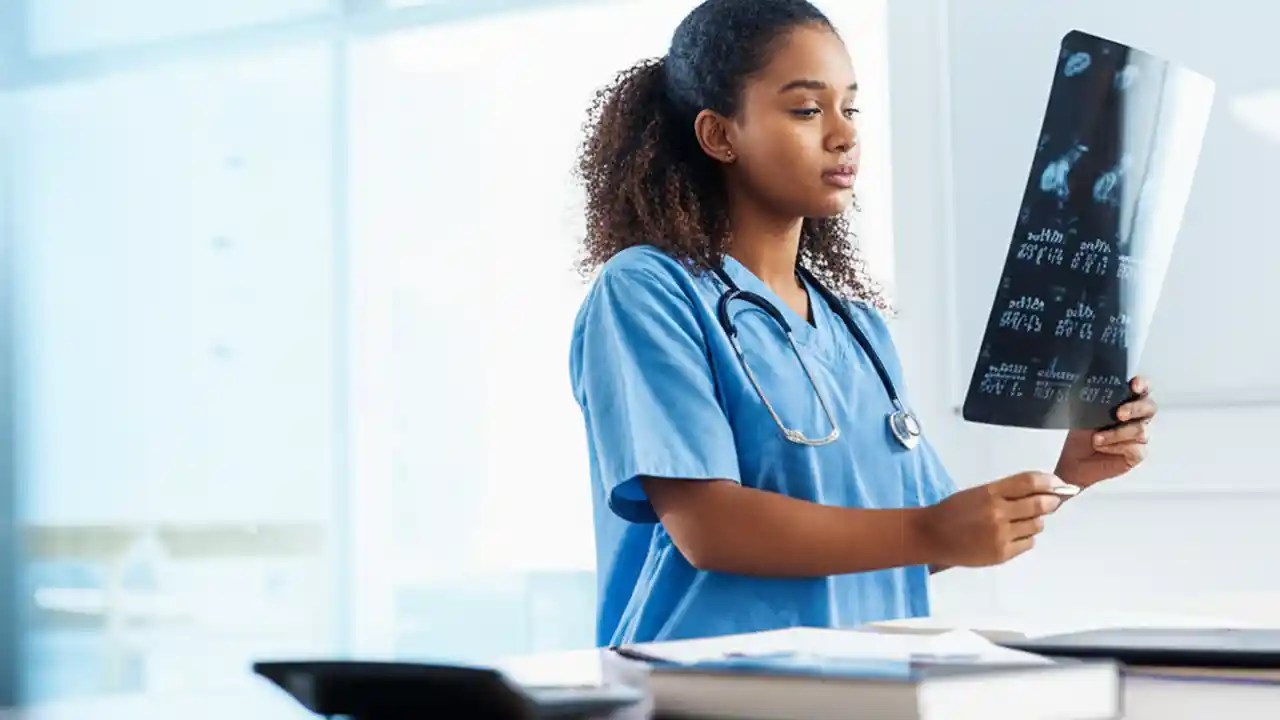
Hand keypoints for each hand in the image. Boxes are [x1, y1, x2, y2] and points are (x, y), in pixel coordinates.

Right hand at [916, 471, 1063, 567]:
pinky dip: (1025, 537)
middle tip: (1053, 501)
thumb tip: (1042, 492)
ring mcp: (1001, 535)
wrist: (931, 536)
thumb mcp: (978, 493)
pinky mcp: (1002, 553)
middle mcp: (997, 512)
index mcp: (989, 492)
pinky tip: (1012, 535)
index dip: (1049, 481)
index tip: (1059, 483)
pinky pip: (1028, 543)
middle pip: (1039, 504)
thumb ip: (1006, 492)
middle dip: (1050, 502)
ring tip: (1021, 521)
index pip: (1028, 482)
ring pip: (1037, 525)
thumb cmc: (953, 512)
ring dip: (1035, 521)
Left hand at [1056, 376, 1156, 490]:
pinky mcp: (1138, 453)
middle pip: (1149, 407)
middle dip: (1134, 409)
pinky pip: (1134, 448)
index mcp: (1126, 402)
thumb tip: (1100, 391)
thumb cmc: (1082, 433)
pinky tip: (1102, 447)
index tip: (1134, 386)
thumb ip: (1099, 401)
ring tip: (1097, 439)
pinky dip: (1115, 447)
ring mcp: (1139, 436)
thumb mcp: (1086, 413)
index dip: (1142, 385)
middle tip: (1119, 414)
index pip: (1142, 389)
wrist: (1074, 458)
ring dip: (1115, 434)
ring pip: (1140, 430)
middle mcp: (1137, 418)